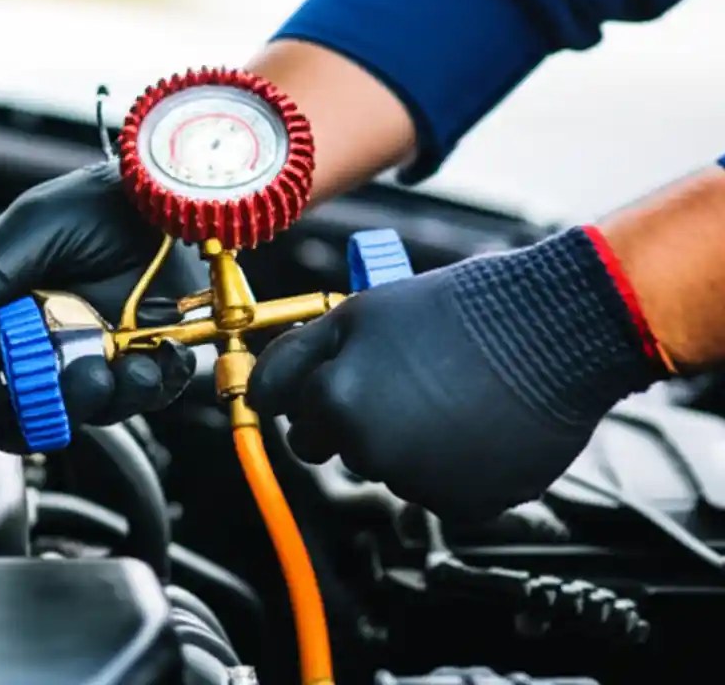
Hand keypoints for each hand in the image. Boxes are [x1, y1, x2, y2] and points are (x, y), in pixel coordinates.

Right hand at [0, 161, 203, 451]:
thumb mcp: (35, 228)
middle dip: (10, 396)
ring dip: (76, 402)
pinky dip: (139, 390)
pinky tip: (154, 355)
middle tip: (49, 359)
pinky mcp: (120, 378)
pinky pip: (120, 410)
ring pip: (42, 421)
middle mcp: (15, 341)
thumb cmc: (98, 208)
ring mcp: (66, 364)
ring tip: (110, 365)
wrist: (171, 210)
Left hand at [247, 227, 666, 521]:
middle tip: (410, 374)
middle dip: (361, 416)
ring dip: (409, 438)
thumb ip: (298, 356)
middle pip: (341, 446)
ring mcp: (420, 484)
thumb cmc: (459, 310)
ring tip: (453, 389)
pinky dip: (452, 463)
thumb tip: (258, 389)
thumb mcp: (360, 312)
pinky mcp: (467, 505)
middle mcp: (370, 453)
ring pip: (392, 467)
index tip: (346, 375)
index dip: (318, 391)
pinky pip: (439, 489)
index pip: (293, 418)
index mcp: (336, 404)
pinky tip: (477, 420)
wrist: (557, 327)